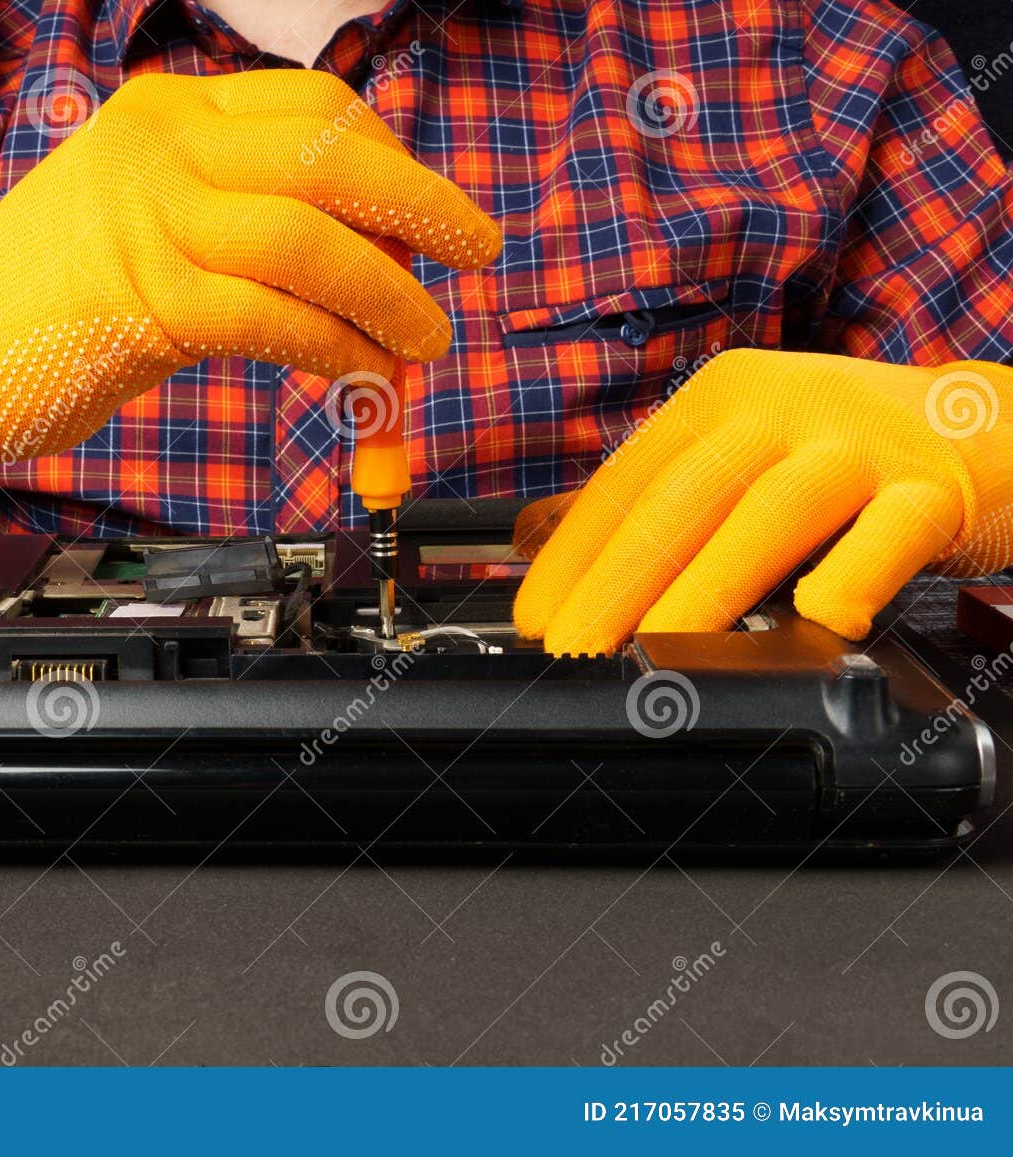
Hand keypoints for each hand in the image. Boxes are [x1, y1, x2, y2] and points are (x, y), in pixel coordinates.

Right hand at [0, 70, 499, 477]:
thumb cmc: (56, 293)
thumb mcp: (150, 218)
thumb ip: (242, 211)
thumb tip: (372, 244)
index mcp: (166, 111)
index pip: (310, 106)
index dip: (387, 157)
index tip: (425, 212)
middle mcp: (161, 147)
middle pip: (327, 155)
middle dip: (420, 204)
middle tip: (475, 249)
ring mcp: (147, 220)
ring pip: (309, 239)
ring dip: (389, 293)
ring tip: (426, 338)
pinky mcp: (142, 303)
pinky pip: (272, 317)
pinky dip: (335, 347)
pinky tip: (365, 371)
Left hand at [512, 349, 1012, 654]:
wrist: (997, 431)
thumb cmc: (851, 459)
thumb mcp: (739, 458)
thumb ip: (643, 498)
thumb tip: (526, 535)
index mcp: (721, 402)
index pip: (628, 481)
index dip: (575, 553)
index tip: (534, 618)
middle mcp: (781, 407)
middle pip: (683, 498)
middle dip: (617, 580)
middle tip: (572, 651)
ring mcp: (860, 443)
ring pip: (770, 514)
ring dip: (707, 587)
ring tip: (656, 651)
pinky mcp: (935, 487)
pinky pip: (888, 533)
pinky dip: (852, 574)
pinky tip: (819, 618)